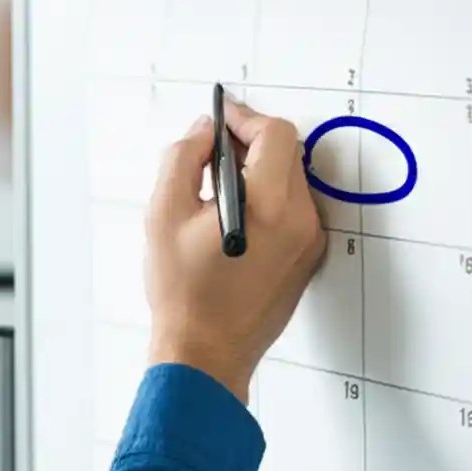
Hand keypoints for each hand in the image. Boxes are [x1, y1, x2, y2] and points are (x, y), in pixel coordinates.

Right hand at [143, 96, 326, 403]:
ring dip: (256, 169)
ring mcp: (307, 242)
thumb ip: (183, 158)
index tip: (219, 118)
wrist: (205, 352)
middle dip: (248, 142)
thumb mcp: (164, 214)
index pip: (276, 135)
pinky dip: (264, 195)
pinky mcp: (305, 257)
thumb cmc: (184, 293)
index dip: (244, 118)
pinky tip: (230, 213)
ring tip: (214, 186)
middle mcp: (300, 221)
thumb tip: (203, 133)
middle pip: (286, 154)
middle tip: (210, 149)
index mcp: (270, 207)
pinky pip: (290, 206)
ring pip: (289, 179)